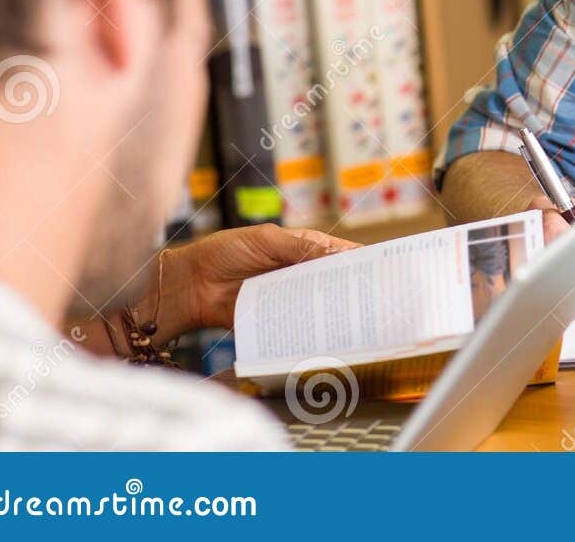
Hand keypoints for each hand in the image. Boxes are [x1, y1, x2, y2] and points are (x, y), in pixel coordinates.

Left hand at [153, 224, 359, 340]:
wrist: (189, 285)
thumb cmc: (224, 252)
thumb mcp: (265, 240)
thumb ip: (301, 247)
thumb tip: (338, 255)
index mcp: (302, 248)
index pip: (340, 253)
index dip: (362, 260)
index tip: (384, 270)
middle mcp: (300, 273)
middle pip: (335, 282)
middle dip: (354, 289)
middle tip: (378, 301)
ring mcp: (288, 297)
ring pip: (319, 304)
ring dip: (335, 311)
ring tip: (358, 321)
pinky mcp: (275, 318)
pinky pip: (298, 324)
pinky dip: (311, 329)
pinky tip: (326, 335)